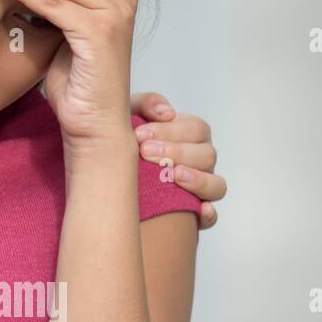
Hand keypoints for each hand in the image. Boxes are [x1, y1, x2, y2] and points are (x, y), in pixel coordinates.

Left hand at [130, 94, 226, 229]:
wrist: (105, 175)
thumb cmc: (123, 139)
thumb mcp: (129, 114)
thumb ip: (146, 104)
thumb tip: (167, 112)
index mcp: (188, 136)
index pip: (196, 129)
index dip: (171, 131)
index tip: (140, 135)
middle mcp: (199, 161)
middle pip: (207, 155)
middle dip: (176, 152)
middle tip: (145, 151)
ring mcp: (199, 188)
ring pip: (217, 185)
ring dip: (197, 180)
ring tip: (173, 175)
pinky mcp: (192, 214)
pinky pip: (211, 217)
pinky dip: (209, 214)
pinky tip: (200, 210)